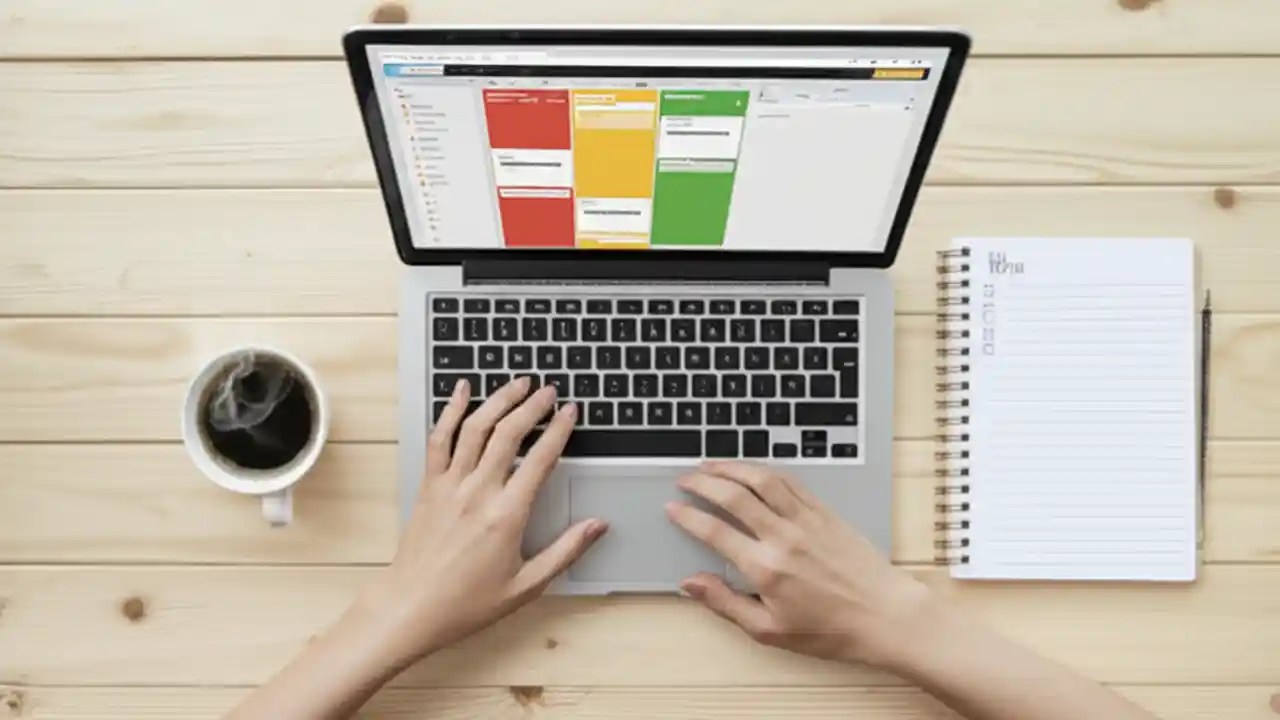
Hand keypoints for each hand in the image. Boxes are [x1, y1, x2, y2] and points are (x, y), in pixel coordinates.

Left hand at [354, 377, 607, 667]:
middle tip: (549, 391)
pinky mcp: (428, 487)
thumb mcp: (527, 585)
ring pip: (475, 427)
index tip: (570, 412)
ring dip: (498, 400)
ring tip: (517, 383)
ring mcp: (449, 485)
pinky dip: (450, 410)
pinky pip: (439, 439)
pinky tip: (460, 391)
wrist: (411, 608)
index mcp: (506, 515)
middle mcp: (477, 492)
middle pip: (508, 432)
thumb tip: (597, 527)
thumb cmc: (466, 603)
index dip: (559, 430)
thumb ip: (565, 551)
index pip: (539, 458)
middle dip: (532, 405)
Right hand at [666, 461, 937, 669]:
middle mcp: (783, 537)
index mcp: (765, 568)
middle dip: (703, 482)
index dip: (688, 516)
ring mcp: (806, 520)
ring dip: (732, 468)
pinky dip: (765, 471)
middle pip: (733, 495)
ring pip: (761, 480)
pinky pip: (790, 482)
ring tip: (712, 465)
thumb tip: (692, 584)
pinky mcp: (825, 513)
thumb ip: (725, 604)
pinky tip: (753, 471)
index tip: (673, 508)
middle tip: (685, 479)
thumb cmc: (831, 631)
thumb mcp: (770, 630)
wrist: (885, 617)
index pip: (715, 532)